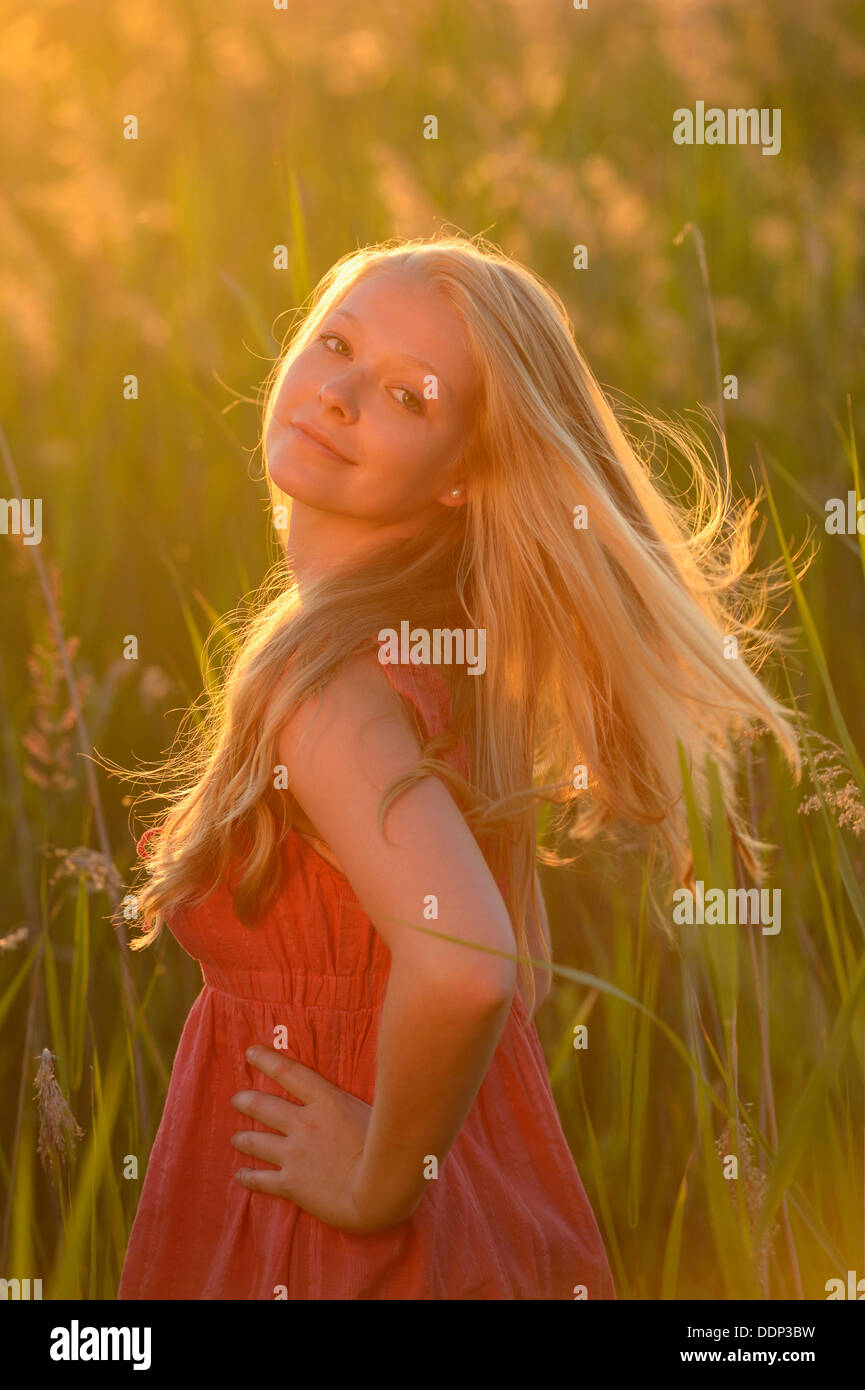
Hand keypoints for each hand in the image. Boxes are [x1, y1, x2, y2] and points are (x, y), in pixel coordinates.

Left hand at [230, 1045, 396, 1234]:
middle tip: (236, 1099)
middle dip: (246, 1101)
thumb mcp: (379, 1111)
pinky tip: (240, 1176)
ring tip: (235, 1138)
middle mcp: (304, 1124)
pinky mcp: (291, 1184)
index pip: (289, 1072)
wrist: (379, 1192)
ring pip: (256, 1141)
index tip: (250, 1053)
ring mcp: (294, 1154)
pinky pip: (261, 1180)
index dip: (267, 1060)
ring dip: (243, 1138)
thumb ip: (364, 1099)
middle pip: (265, 1106)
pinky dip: (248, 1177)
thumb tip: (377, 1082)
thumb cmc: (390, 1148)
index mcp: (326, 1102)